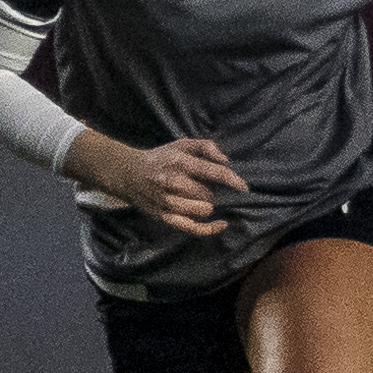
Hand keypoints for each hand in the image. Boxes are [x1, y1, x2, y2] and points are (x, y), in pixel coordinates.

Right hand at [75, 133, 245, 236]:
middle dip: (214, 191)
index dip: (231, 179)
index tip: (243, 186)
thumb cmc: (162, 157)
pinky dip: (208, 228)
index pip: (211, 171)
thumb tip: (225, 160)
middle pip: (208, 193)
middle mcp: (172, 182)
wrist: (128, 173)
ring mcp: (166, 201)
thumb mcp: (182, 144)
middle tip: (206, 186)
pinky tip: (221, 224)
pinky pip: (190, 227)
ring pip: (202, 210)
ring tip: (202, 198)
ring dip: (208, 205)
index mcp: (179, 163)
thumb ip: (206, 147)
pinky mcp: (163, 216)